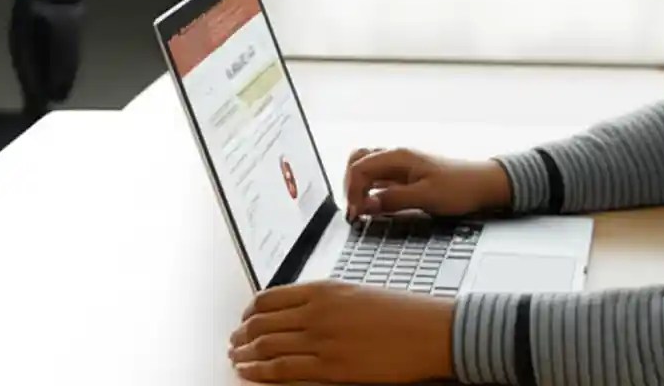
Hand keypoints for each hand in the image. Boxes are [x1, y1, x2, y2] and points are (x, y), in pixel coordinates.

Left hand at [228, 281, 454, 383]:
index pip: (270, 298)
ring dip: (245, 354)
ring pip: (267, 346)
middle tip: (235, 341)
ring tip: (237, 359)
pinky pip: (283, 370)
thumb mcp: (358, 293)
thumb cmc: (402, 312)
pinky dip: (260, 372)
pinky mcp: (331, 367)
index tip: (245, 319)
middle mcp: (317, 312)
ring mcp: (322, 340)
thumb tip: (300, 311)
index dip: (250, 311)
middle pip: (262, 322)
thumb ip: (326, 300)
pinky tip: (251, 373)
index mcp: (324, 290)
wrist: (428, 331)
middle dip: (242, 334)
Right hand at [344, 147, 511, 219]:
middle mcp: (396, 156)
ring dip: (359, 186)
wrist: (484, 184)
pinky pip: (380, 177)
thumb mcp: (426, 197)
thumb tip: (365, 205)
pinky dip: (371, 189)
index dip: (352, 192)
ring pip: (367, 168)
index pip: (359, 168)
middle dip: (350, 185)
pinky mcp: (406, 175)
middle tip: (354, 210)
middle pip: (357, 162)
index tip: (355, 214)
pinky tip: (376, 205)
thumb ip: (393, 200)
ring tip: (362, 209)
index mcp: (398, 156)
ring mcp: (401, 165)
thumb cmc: (460, 188)